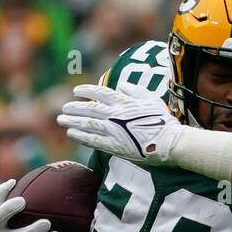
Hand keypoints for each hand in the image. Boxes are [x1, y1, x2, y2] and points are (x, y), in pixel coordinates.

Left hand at [57, 84, 186, 163]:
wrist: (170, 142)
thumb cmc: (163, 121)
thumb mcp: (150, 99)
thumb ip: (134, 90)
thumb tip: (120, 85)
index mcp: (123, 101)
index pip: (99, 93)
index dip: (85, 91)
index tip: (75, 91)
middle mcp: (115, 114)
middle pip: (89, 108)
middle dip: (74, 107)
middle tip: (64, 108)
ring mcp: (113, 130)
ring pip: (87, 123)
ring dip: (72, 121)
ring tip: (62, 119)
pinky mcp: (115, 146)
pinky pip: (93, 140)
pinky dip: (80, 135)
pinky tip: (71, 133)